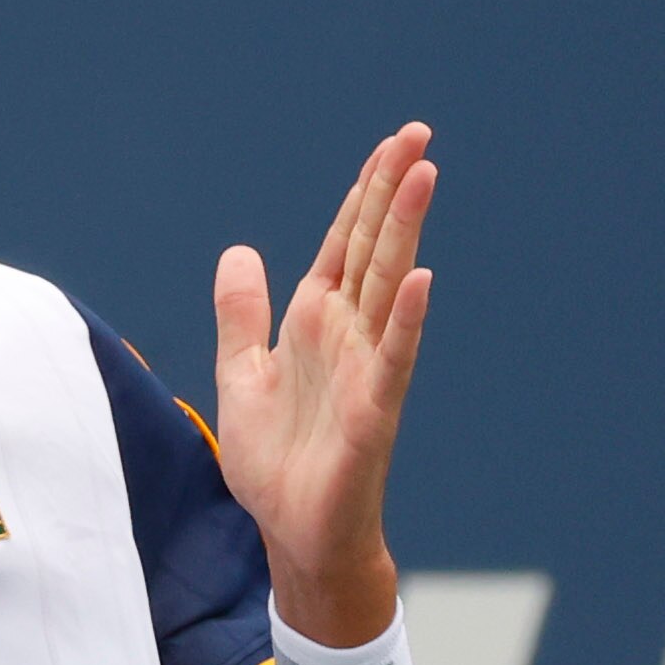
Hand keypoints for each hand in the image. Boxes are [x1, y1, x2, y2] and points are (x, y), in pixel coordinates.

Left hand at [212, 123, 437, 645]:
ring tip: (424, 175)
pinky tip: (422, 281)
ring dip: (406, 232)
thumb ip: (243, 314)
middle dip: (391, 191)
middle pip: (371, 248)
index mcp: (315, 323)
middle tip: (418, 133)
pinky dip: (407, 319)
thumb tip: (239, 252)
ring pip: (389, 285)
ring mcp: (366, 367)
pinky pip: (394, 356)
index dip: (361, 195)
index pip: (342, 243)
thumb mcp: (242, 374)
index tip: (388, 145)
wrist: (294, 531)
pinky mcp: (374, 409)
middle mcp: (347, 335)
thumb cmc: (277, 461)